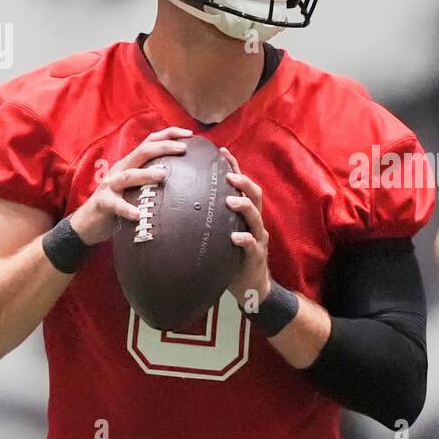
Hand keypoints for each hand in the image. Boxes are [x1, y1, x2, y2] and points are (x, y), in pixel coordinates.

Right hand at [68, 127, 192, 244]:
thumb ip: (153, 180)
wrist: (89, 222)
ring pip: (129, 176)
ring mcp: (110, 185)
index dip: (169, 134)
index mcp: (131, 163)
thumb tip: (185, 178)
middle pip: (143, 151)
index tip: (190, 134)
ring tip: (163, 174)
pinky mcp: (104, 203)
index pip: (150, 142)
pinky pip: (116, 205)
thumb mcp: (137, 187)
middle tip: (183, 148)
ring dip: (146, 174)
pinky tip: (138, 214)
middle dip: (163, 147)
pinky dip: (127, 209)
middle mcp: (121, 170)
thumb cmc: (120, 203)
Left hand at [219, 146, 270, 307]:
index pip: (242, 185)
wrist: (251, 288)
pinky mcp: (256, 256)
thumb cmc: (231, 259)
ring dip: (244, 206)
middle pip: (255, 195)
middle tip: (229, 175)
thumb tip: (180, 202)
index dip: (235, 166)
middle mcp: (255, 222)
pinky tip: (234, 237)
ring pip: (255, 217)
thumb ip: (210, 219)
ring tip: (231, 200)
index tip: (221, 151)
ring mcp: (258, 238)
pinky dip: (244, 239)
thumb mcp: (221, 234)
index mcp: (246, 215)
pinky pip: (251, 245)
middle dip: (243, 182)